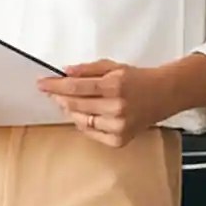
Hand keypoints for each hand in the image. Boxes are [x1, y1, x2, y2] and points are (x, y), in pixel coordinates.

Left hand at [37, 60, 172, 147]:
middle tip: (50, 90)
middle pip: (75, 104)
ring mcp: (118, 126)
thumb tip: (65, 71)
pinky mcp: (120, 139)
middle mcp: (116, 107)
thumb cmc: (138, 79)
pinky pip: (91, 132)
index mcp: (114, 85)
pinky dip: (83, 123)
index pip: (75, 86)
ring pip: (81, 120)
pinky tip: (82, 114)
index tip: (42, 83)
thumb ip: (87, 69)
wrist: (164, 95)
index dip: (55, 85)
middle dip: (59, 96)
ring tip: (67, 101)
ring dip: (69, 110)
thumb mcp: (113, 66)